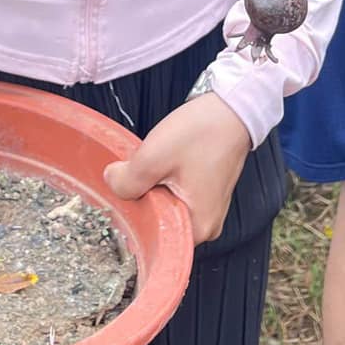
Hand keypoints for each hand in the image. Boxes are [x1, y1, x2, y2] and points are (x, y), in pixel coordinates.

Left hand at [104, 92, 251, 244]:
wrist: (232, 110)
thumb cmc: (203, 133)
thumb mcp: (154, 157)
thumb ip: (126, 180)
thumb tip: (112, 184)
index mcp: (197, 227)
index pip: (152, 235)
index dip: (136, 210)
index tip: (133, 187)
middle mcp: (207, 226)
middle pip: (159, 221)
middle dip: (146, 196)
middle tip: (149, 168)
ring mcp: (209, 210)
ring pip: (166, 205)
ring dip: (156, 186)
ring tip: (162, 162)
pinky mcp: (208, 195)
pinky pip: (177, 195)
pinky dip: (167, 180)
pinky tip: (169, 162)